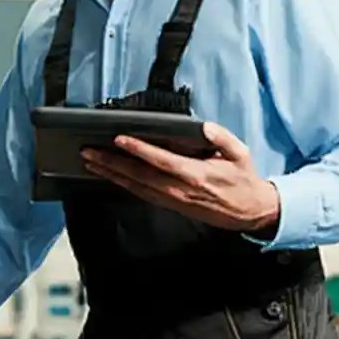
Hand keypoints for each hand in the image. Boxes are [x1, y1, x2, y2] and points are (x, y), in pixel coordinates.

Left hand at [80, 121, 279, 232]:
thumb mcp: (240, 154)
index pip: (161, 160)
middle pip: (139, 175)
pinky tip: (110, 176)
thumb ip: (221, 138)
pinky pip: (141, 194)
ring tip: (91, 163)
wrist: (249, 212)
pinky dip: (123, 184)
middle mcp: (179, 189)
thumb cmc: (242, 180)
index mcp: (196, 174)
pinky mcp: (170, 205)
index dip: (138, 150)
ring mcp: (173, 199)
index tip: (119, 139)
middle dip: (112, 163)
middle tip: (89, 152)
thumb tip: (204, 126)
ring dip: (111, 175)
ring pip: (136, 187)